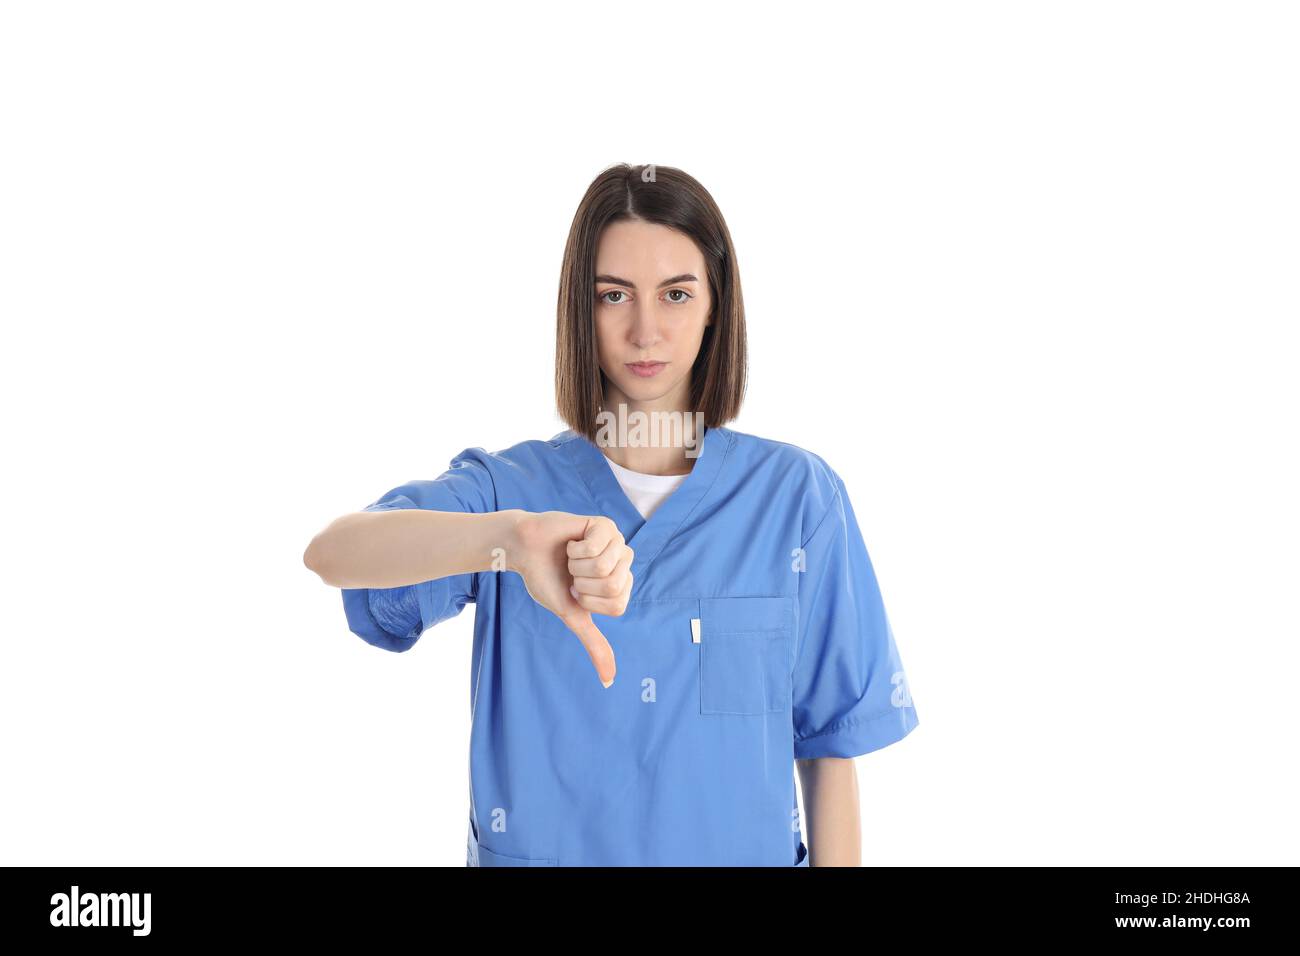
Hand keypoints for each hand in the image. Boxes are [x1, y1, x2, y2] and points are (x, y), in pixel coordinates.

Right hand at [508, 512, 633, 686]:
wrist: (524, 550)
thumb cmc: (547, 580)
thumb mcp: (572, 615)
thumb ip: (593, 643)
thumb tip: (609, 681)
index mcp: (620, 586)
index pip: (617, 606)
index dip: (588, 601)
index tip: (575, 590)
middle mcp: (624, 564)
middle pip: (614, 586)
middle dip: (582, 583)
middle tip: (572, 573)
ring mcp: (617, 543)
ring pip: (605, 568)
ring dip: (577, 566)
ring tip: (571, 558)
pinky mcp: (606, 525)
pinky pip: (597, 547)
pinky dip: (575, 549)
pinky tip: (571, 542)